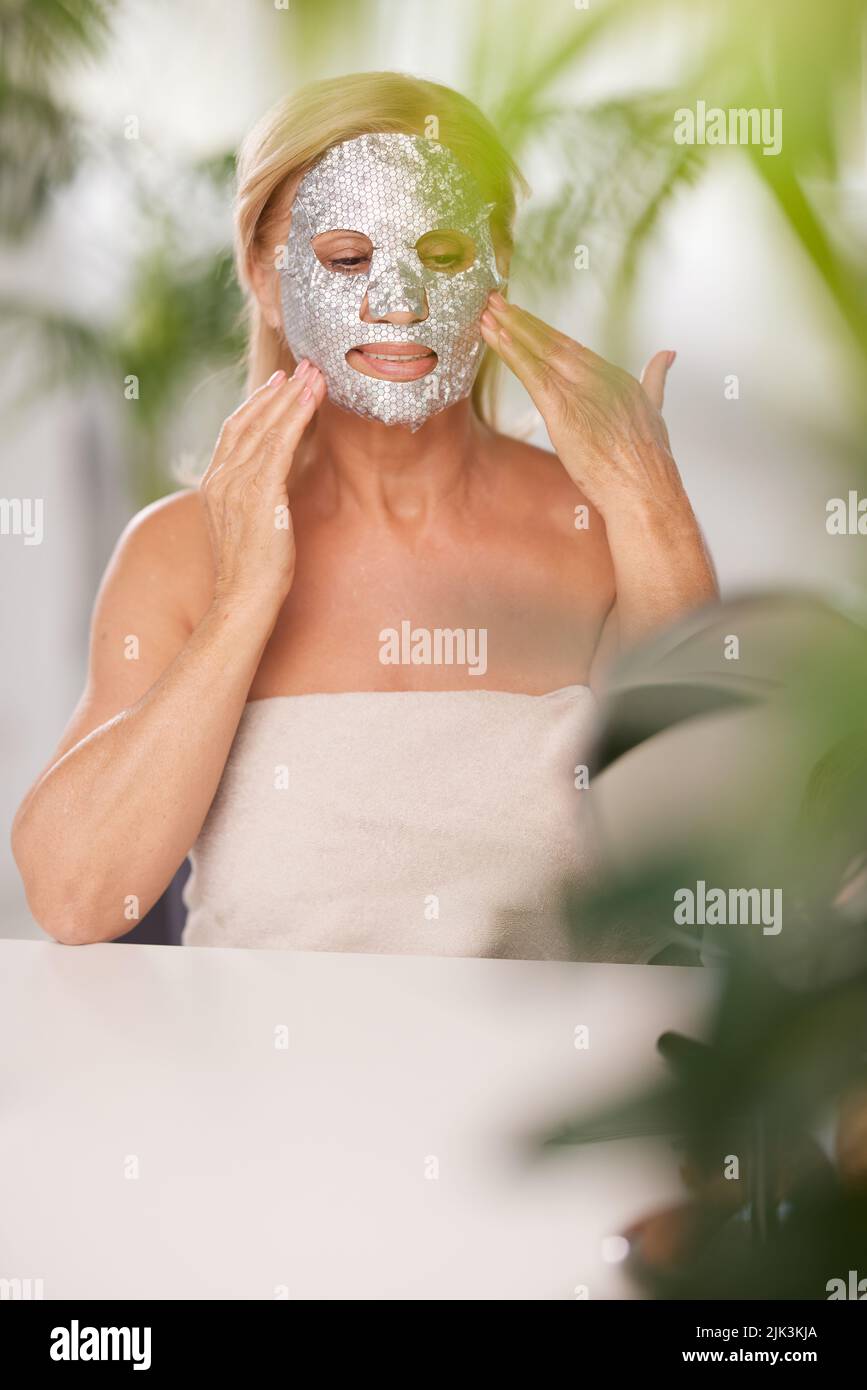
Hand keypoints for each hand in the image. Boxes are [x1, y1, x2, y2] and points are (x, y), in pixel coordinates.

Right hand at [200, 360, 324, 609]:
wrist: (243, 599)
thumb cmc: (253, 573)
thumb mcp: (250, 526)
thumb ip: (255, 499)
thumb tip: (276, 488)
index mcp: (213, 485)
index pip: (234, 431)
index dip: (258, 403)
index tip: (280, 384)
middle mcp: (220, 478)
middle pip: (249, 420)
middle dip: (279, 391)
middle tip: (305, 366)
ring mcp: (236, 484)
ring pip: (266, 426)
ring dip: (293, 396)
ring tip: (315, 373)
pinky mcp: (259, 492)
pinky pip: (280, 443)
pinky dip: (296, 415)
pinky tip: (312, 399)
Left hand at [480, 292, 685, 517]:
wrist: (646, 490)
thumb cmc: (650, 463)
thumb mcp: (655, 410)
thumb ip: (655, 379)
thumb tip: (667, 354)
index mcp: (615, 377)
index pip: (572, 347)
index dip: (543, 330)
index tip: (522, 315)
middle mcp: (598, 377)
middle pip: (552, 341)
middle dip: (521, 319)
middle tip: (494, 299)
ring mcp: (580, 391)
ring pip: (538, 351)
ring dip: (510, 329)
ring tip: (487, 310)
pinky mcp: (562, 411)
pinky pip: (531, 374)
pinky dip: (511, 352)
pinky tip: (494, 336)